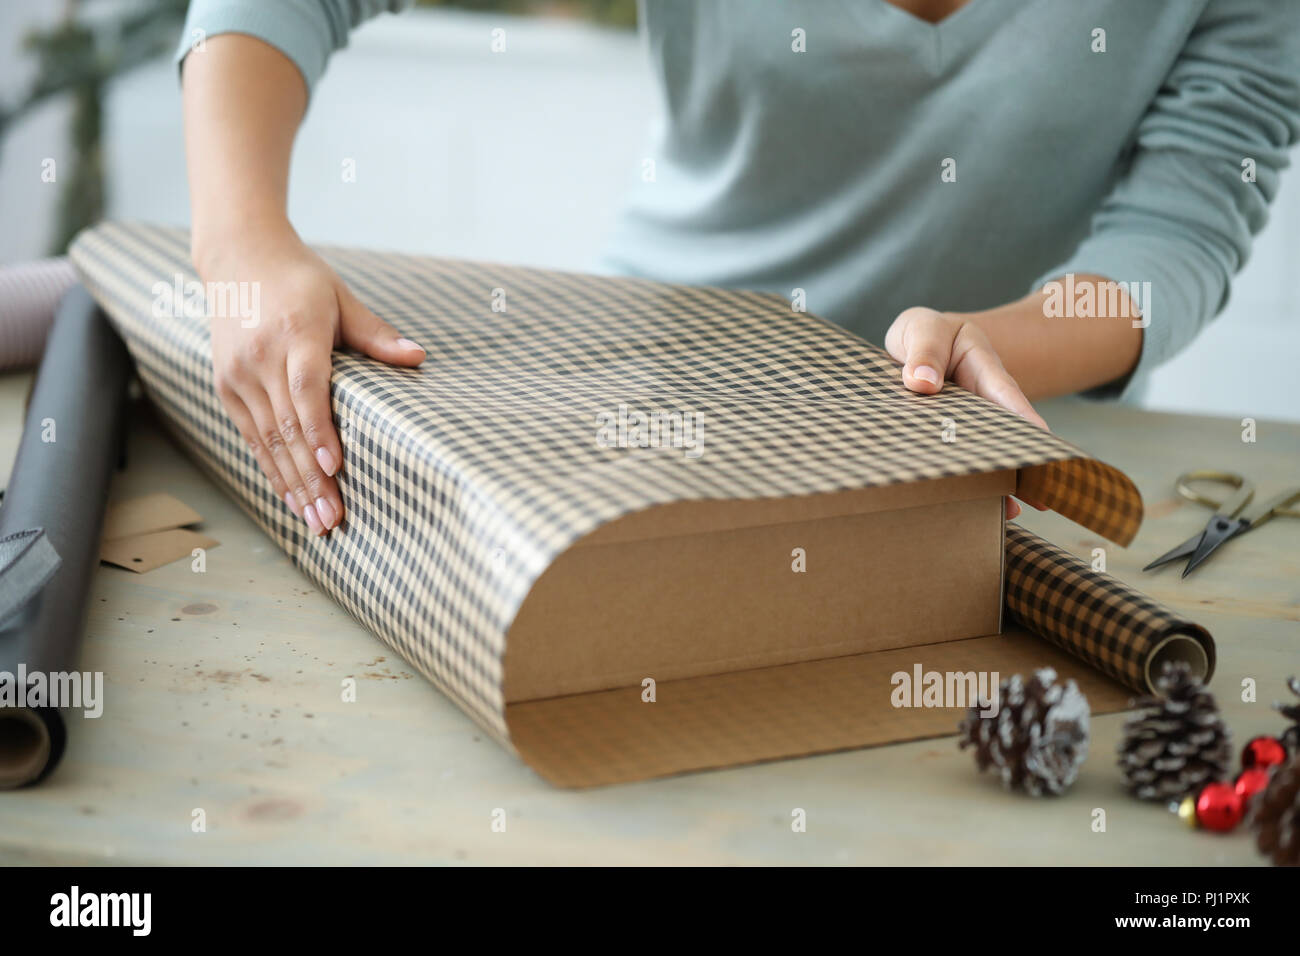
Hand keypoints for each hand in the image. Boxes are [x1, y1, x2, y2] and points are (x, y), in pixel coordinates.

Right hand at [200, 228, 425, 534]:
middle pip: (287, 426)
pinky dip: (272, 469)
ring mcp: (238, 375)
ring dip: (292, 484)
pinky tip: (291, 497)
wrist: (238, 257)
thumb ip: (376, 334)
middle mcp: (261, 358)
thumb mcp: (342, 298)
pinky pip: (251, 437)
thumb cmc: (300, 279)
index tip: (334, 466)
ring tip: (315, 521)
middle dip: (310, 477)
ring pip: (268, 440)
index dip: (319, 430)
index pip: (306, 389)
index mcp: (295, 333)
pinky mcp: (226, 387)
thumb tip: (418, 357)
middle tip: (332, 518)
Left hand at [885, 307, 1046, 519]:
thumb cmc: (925, 334)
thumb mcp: (924, 328)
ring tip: (1010, 513)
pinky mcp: (946, 440)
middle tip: (1043, 495)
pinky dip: (962, 482)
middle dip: (1024, 463)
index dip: (1025, 421)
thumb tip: (920, 383)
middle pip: (1005, 435)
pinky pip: (955, 461)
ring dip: (995, 481)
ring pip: (982, 454)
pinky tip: (968, 509)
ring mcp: (966, 425)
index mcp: (983, 370)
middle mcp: (982, 403)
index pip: (1007, 396)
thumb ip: (924, 350)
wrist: (916, 343)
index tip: (1042, 444)